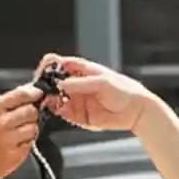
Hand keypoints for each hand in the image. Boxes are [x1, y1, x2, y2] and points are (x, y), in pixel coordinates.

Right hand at [0, 84, 43, 178]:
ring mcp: (9, 140)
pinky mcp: (16, 154)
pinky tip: (13, 146)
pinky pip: (31, 143)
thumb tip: (30, 91)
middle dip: (30, 115)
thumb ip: (7, 102)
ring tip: (15, 135)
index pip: (21, 94)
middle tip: (20, 121)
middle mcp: (1, 123)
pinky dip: (26, 144)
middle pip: (31, 111)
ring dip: (29, 130)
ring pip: (34, 127)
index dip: (34, 93)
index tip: (38, 94)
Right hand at [33, 52, 153, 132]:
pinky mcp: (78, 115)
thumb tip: (60, 84)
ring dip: (48, 99)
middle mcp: (76, 84)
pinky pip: (62, 113)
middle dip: (45, 85)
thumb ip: (80, 83)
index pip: (59, 64)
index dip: (48, 66)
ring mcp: (76, 99)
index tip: (42, 73)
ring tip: (47, 102)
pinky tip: (55, 111)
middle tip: (41, 91)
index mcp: (82, 70)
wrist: (136, 111)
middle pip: (52, 82)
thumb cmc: (125, 91)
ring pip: (54, 98)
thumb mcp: (103, 82)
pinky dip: (56, 112)